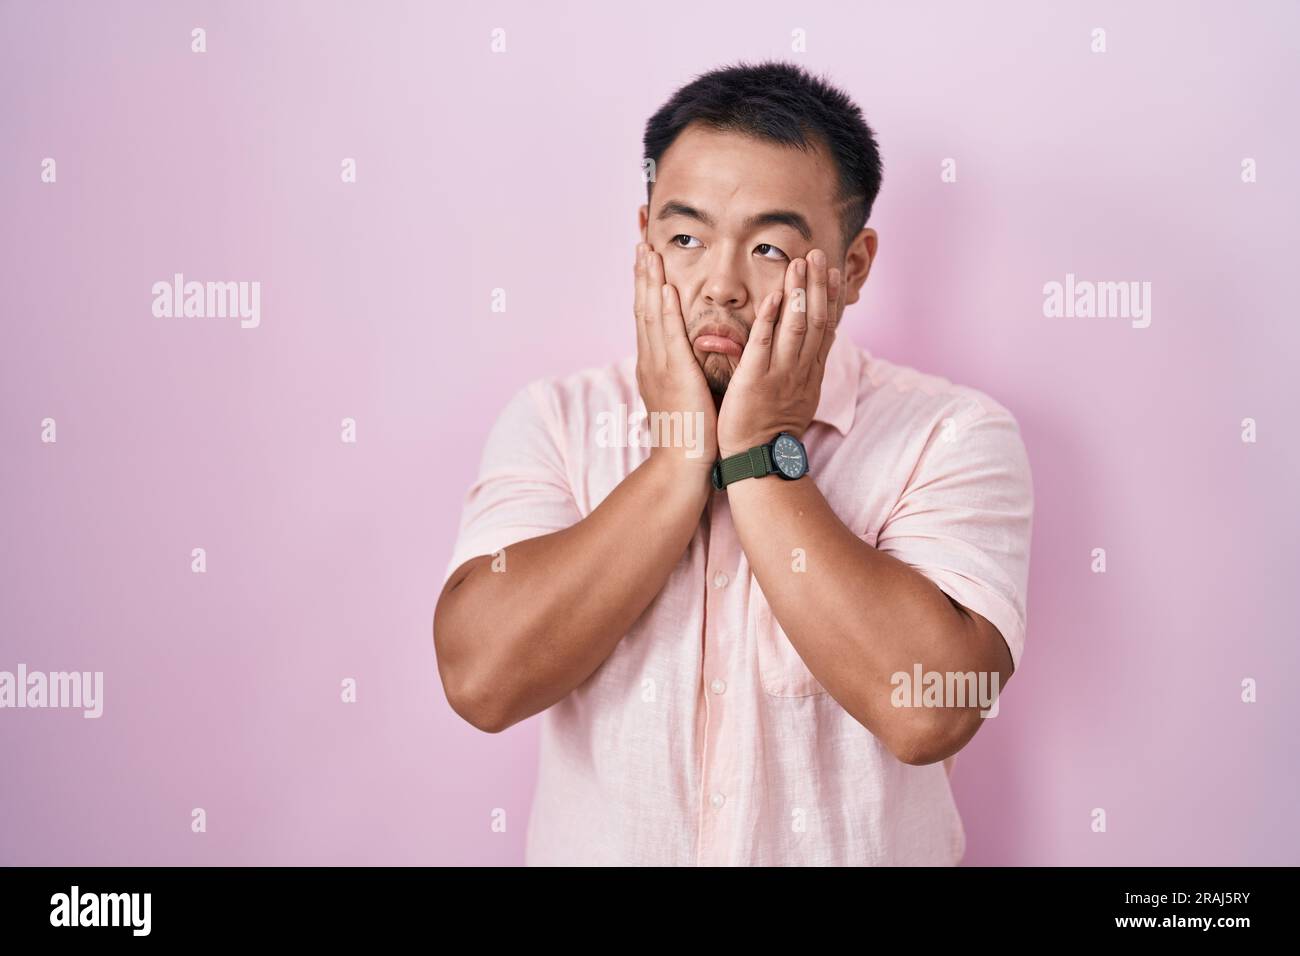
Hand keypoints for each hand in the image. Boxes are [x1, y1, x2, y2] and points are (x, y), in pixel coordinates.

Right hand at [633, 242, 718, 469]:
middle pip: (642, 306)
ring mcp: (658, 367)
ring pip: (650, 315)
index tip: (644, 255)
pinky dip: (664, 311)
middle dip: (641, 272)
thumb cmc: (690, 434)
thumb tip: (691, 354)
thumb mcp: (685, 393)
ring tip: (647, 250)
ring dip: (649, 281)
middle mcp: (650, 360)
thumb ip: (685, 370)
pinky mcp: (674, 375)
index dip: (645, 283)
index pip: (647, 314)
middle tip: (640, 238)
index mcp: (653, 363)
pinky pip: (668, 337)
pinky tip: (664, 288)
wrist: (681, 463)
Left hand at [717, 249, 841, 457]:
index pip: (827, 328)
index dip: (832, 298)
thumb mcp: (798, 396)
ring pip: (796, 327)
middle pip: (817, 320)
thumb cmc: (770, 428)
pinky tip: (772, 296)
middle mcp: (800, 369)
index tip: (835, 271)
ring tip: (799, 263)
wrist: (757, 459)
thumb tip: (811, 348)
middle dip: (818, 285)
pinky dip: (769, 320)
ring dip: (799, 292)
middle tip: (819, 254)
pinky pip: (763, 345)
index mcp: (810, 372)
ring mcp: (779, 374)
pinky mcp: (755, 380)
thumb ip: (803, 368)